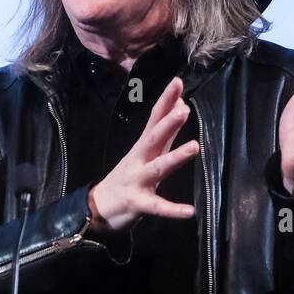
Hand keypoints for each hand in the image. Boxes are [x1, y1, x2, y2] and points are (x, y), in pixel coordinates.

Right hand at [87, 76, 199, 234]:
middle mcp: (139, 160)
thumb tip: (179, 105)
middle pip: (153, 138)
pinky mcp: (138, 203)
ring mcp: (137, 181)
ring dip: (175, 157)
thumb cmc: (128, 177)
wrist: (98, 207)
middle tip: (184, 110)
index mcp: (143, 147)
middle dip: (168, 123)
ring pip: (157, 168)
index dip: (166, 100)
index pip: (155, 119)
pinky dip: (172, 209)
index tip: (178, 81)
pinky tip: (189, 212)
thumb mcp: (145, 152)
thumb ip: (162, 130)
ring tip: (195, 147)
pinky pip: (157, 206)